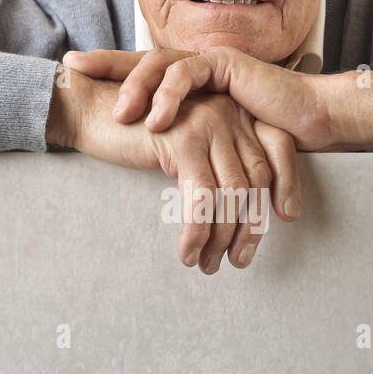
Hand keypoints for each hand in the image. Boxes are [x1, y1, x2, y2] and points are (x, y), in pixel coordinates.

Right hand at [46, 65, 300, 272]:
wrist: (88, 108)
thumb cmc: (134, 133)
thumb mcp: (185, 144)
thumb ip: (216, 162)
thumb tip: (240, 211)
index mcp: (236, 112)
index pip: (275, 157)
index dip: (283, 194)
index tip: (273, 227)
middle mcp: (229, 114)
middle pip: (256, 180)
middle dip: (250, 228)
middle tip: (237, 260)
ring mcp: (209, 124)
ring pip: (231, 194)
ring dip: (221, 238)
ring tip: (209, 264)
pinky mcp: (184, 140)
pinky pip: (202, 198)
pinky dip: (197, 232)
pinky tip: (187, 252)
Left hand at [62, 46, 372, 150]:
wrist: (310, 121)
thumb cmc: (265, 136)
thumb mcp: (214, 143)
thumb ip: (185, 146)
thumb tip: (153, 164)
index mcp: (188, 82)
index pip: (139, 70)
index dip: (105, 67)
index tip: (69, 67)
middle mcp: (195, 67)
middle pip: (141, 58)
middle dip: (106, 67)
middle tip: (77, 77)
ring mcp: (211, 62)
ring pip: (161, 63)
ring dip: (135, 85)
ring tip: (119, 113)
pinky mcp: (229, 65)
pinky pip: (190, 72)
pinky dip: (170, 94)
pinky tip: (158, 118)